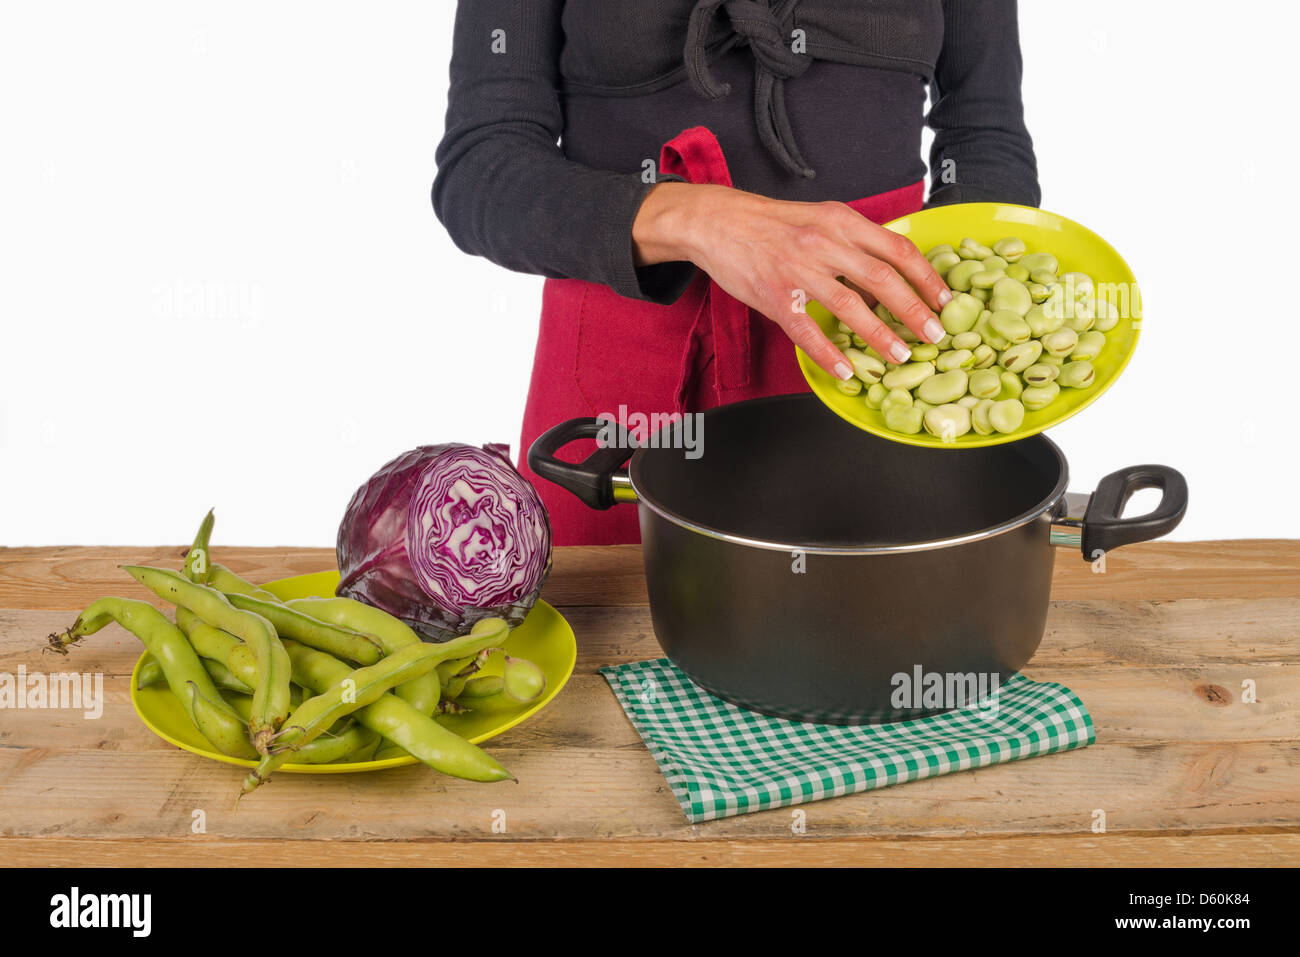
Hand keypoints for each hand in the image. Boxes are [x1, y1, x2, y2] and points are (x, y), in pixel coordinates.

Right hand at [633, 182, 951, 378]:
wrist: (718, 222)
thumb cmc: (772, 223)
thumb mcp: (821, 217)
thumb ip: (855, 239)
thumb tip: (894, 267)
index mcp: (841, 221)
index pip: (897, 249)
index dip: (927, 278)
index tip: (946, 301)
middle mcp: (824, 243)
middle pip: (883, 280)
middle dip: (915, 311)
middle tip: (935, 335)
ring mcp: (799, 271)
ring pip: (850, 308)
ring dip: (880, 336)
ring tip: (900, 356)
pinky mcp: (775, 297)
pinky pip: (807, 332)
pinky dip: (828, 354)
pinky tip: (845, 370)